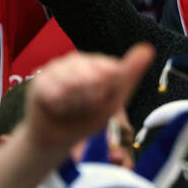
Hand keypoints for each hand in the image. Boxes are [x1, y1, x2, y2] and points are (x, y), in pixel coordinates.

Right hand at [21, 44, 155, 152]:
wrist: (59, 139)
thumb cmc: (88, 117)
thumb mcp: (114, 98)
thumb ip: (130, 73)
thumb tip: (148, 48)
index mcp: (97, 63)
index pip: (108, 68)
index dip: (107, 90)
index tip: (103, 99)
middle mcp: (76, 61)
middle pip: (88, 74)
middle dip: (90, 96)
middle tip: (86, 106)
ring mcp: (56, 69)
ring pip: (70, 81)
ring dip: (74, 101)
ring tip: (72, 108)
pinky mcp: (39, 81)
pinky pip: (51, 89)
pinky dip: (57, 103)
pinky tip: (58, 107)